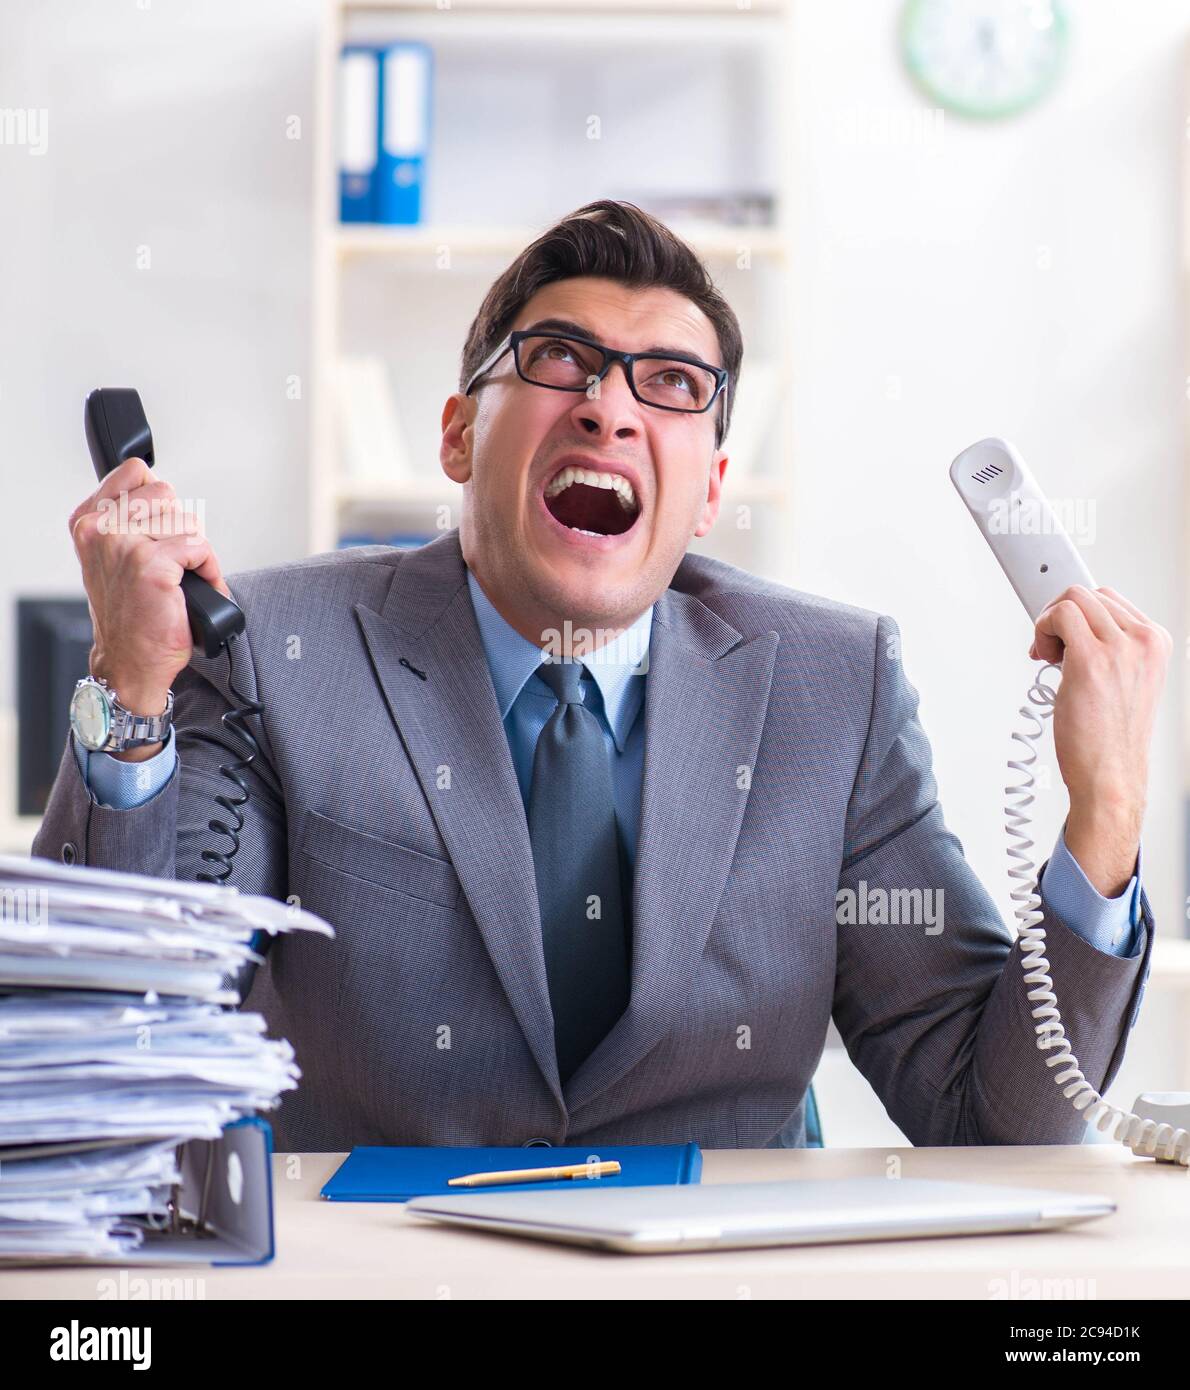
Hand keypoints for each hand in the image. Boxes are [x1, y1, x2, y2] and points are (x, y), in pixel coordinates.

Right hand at [68, 457, 229, 754]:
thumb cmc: (130, 612)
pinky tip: (196, 589)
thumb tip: (165, 492)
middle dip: (179, 527)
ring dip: (195, 551)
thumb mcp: (115, 556)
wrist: (130, 661)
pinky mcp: (152, 565)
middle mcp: (100, 530)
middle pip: (166, 493)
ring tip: (183, 578)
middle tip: (173, 561)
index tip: (159, 531)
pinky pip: (200, 548)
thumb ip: (129, 518)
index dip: (160, 500)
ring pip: (187, 519)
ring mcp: (124, 545)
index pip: (136, 471)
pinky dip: (210, 571)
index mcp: (88, 521)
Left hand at [1029, 585, 1170, 895]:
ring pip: (1073, 598)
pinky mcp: (1091, 661)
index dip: (1078, 616)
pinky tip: (1041, 657)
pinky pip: (1059, 616)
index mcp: (1155, 643)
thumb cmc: (1109, 738)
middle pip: (1089, 594)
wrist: (1111, 777)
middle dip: (1060, 617)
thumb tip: (1071, 625)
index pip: (1109, 600)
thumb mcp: (1123, 681)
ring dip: (1048, 623)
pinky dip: (1041, 630)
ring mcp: (1120, 649)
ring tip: (1046, 655)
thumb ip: (1109, 648)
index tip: (1064, 640)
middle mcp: (1143, 642)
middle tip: (1050, 650)